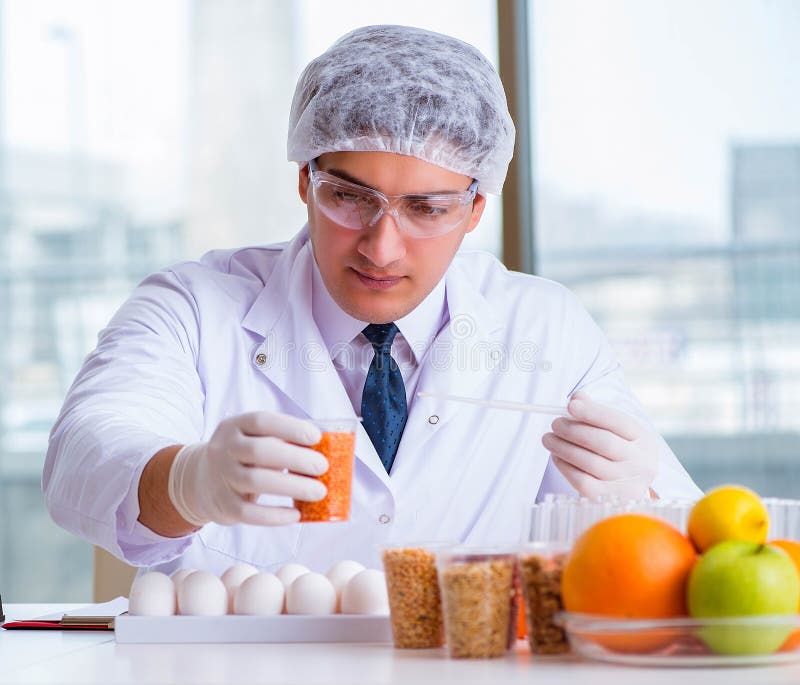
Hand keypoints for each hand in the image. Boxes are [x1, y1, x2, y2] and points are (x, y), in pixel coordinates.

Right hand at [167, 412, 327, 526]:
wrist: (200, 479)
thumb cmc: (245, 456)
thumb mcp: (255, 439)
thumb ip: (282, 441)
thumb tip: (325, 452)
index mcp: (235, 426)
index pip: (261, 421)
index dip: (290, 428)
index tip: (316, 437)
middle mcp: (223, 448)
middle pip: (259, 451)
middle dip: (296, 459)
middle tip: (322, 467)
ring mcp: (220, 476)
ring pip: (255, 482)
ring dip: (292, 487)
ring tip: (318, 492)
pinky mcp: (222, 504)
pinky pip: (248, 512)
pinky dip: (274, 515)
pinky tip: (296, 515)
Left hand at [542, 391, 657, 499]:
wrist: (627, 487)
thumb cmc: (617, 452)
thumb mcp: (615, 431)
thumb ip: (596, 413)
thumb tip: (576, 398)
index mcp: (643, 439)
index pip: (618, 422)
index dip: (593, 412)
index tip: (571, 405)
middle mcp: (640, 462)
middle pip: (604, 442)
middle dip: (574, 430)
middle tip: (555, 424)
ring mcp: (627, 483)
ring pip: (590, 462)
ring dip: (564, 448)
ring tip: (549, 439)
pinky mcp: (609, 498)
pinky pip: (582, 481)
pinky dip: (565, 467)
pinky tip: (557, 457)